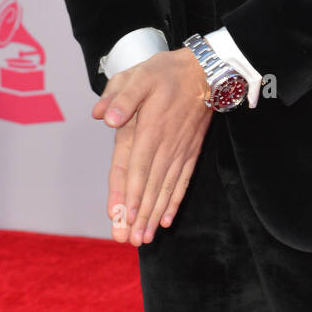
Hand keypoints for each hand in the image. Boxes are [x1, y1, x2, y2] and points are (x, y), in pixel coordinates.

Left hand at [94, 49, 212, 245]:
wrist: (206, 71)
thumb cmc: (167, 72)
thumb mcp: (140, 75)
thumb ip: (121, 96)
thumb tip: (104, 117)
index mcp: (149, 128)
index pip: (135, 166)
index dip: (128, 192)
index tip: (122, 216)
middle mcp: (164, 145)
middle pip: (149, 185)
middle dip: (139, 214)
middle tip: (130, 240)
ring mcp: (180, 151)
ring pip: (165, 188)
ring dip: (154, 214)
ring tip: (145, 238)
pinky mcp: (191, 152)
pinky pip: (183, 181)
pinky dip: (174, 201)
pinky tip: (167, 219)